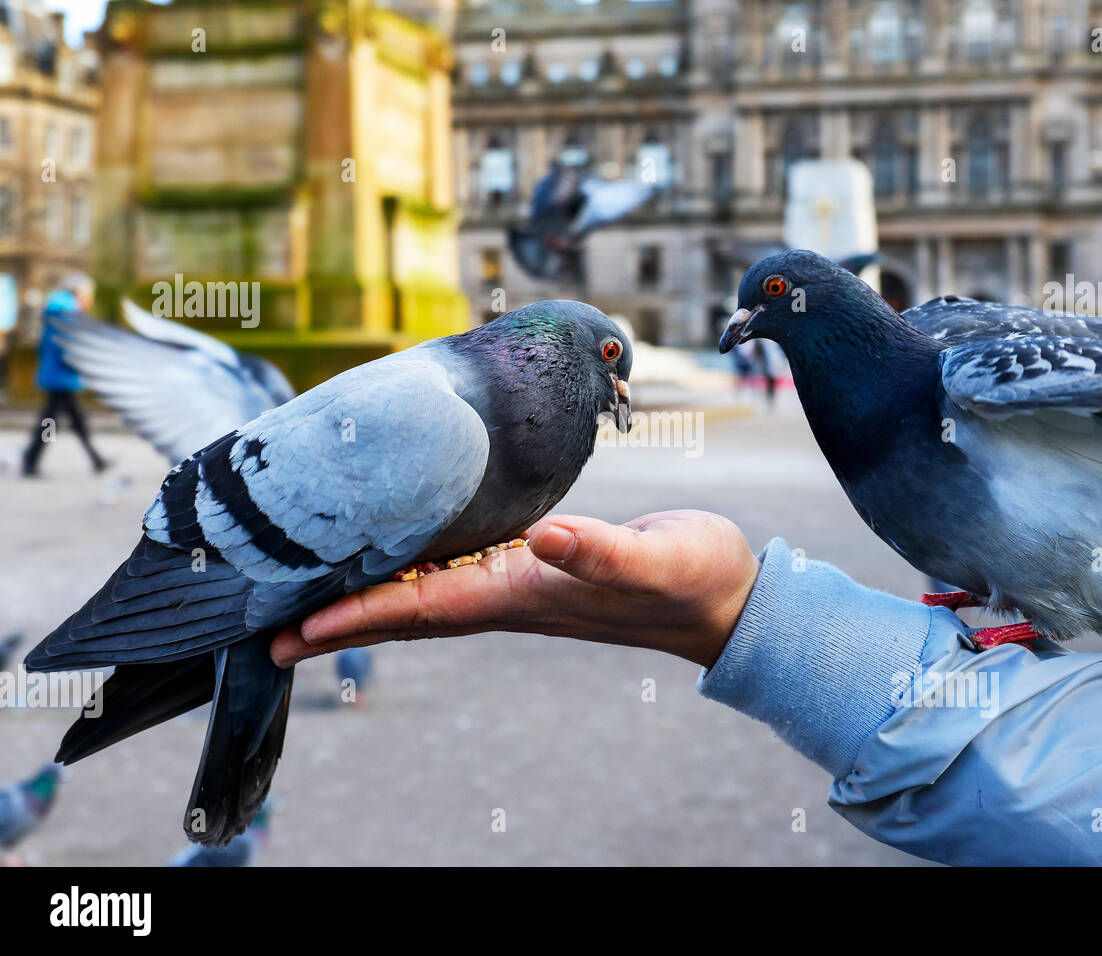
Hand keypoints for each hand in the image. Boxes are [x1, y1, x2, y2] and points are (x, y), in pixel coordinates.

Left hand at [271, 510, 759, 668]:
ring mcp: (520, 585)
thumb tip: (546, 537)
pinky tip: (395, 556)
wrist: (722, 598)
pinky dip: (410, 571)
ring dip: (365, 600)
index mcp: (524, 594)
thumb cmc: (693, 579)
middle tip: (267, 629)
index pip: (421, 610)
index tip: (289, 630)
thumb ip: (601, 551)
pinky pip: (454, 574)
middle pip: (406, 613)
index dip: (354, 618)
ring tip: (309, 597)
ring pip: (424, 596)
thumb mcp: (656, 559)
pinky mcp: (535, 566)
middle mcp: (509, 596)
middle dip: (336, 620)